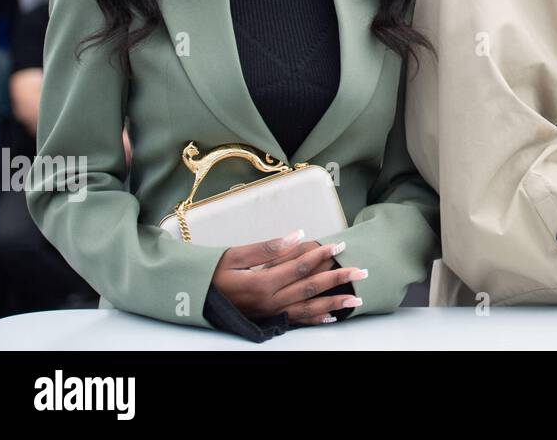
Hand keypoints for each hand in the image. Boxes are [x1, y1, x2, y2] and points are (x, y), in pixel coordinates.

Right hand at [211, 231, 365, 325]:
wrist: (194, 297)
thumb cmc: (213, 272)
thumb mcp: (236, 254)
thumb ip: (268, 247)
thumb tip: (298, 236)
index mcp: (262, 283)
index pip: (301, 266)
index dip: (322, 255)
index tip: (340, 246)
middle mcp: (270, 302)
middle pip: (311, 288)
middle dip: (338, 279)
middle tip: (362, 272)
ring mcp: (270, 313)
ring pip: (309, 308)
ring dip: (334, 303)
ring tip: (356, 299)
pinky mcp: (269, 320)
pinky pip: (297, 321)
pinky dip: (316, 319)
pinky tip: (332, 317)